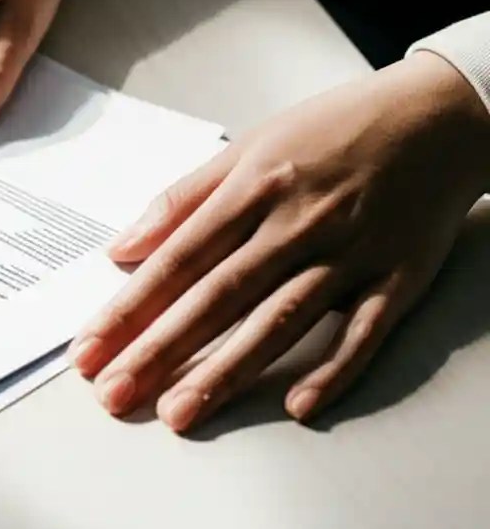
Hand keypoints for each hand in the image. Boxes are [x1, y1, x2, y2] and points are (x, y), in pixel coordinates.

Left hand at [70, 52, 489, 431]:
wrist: (438, 115)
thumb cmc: (334, 129)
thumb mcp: (249, 145)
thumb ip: (182, 199)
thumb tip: (122, 247)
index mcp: (254, 188)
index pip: (177, 259)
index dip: (129, 307)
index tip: (89, 350)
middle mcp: (296, 224)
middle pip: (217, 297)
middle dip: (160, 349)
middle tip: (114, 394)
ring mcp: (349, 255)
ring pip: (279, 321)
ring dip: (227, 371)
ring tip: (180, 413)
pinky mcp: (396, 280)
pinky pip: (363, 333)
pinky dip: (334, 370)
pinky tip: (298, 407)